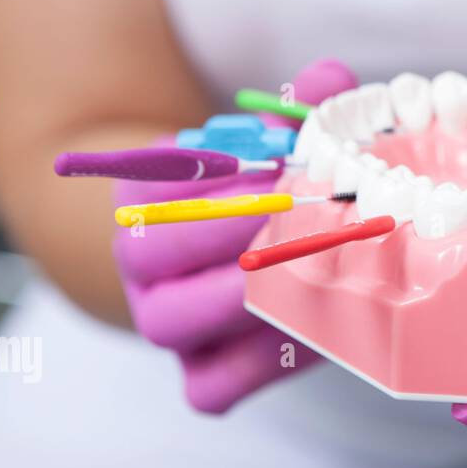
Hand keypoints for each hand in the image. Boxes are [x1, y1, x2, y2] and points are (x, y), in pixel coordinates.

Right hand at [112, 58, 357, 411]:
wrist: (253, 257)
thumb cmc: (264, 193)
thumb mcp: (280, 147)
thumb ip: (300, 112)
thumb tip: (328, 79)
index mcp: (142, 195)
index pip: (155, 182)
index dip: (218, 174)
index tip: (285, 163)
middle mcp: (137, 262)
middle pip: (155, 250)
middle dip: (233, 228)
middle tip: (306, 212)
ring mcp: (164, 324)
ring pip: (171, 322)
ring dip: (242, 296)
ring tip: (312, 267)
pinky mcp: (201, 377)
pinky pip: (211, 388)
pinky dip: (255, 368)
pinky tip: (308, 333)